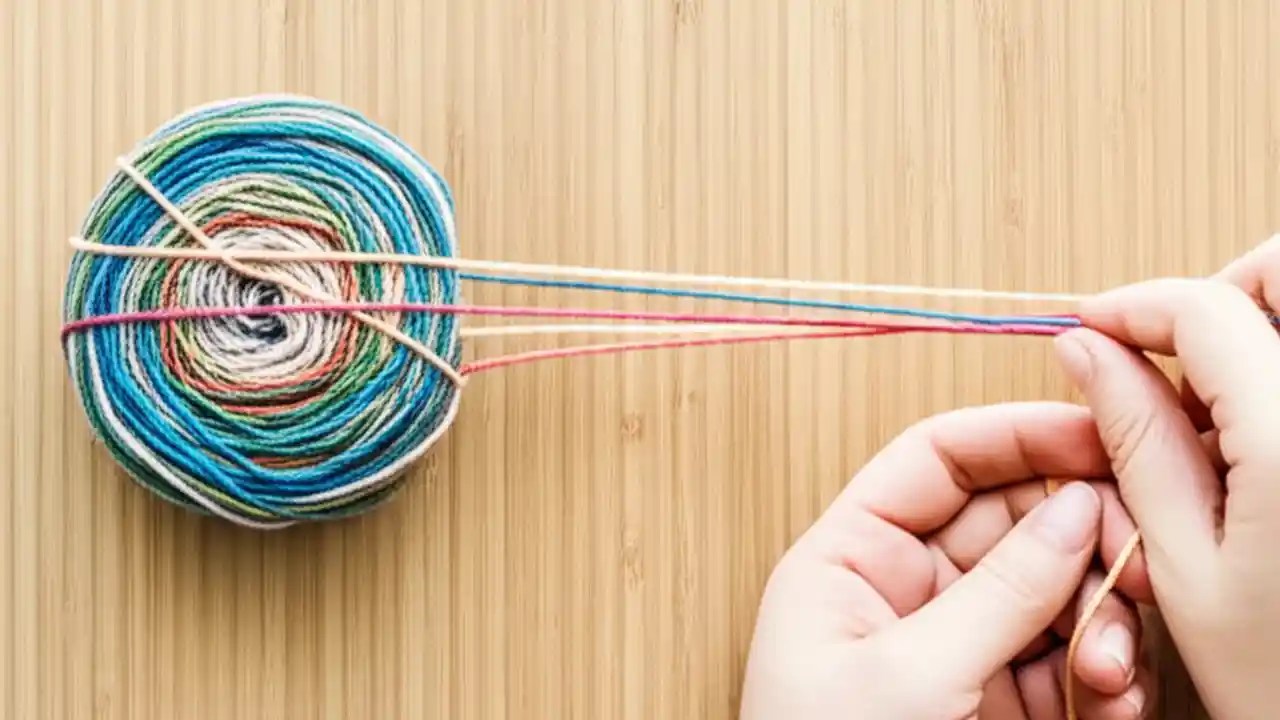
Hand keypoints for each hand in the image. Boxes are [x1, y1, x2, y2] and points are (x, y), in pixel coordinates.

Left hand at [740, 403, 1151, 719]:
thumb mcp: (908, 677)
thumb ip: (997, 591)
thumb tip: (1071, 509)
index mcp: (850, 558)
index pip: (936, 460)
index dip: (1015, 435)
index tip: (1095, 435)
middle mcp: (903, 591)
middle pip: (1011, 521)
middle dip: (1078, 539)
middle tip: (1128, 564)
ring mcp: (954, 646)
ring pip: (1050, 592)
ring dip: (1098, 617)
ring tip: (1107, 666)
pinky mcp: (994, 701)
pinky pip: (1061, 659)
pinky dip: (1100, 674)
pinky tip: (1110, 701)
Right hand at [1054, 237, 1279, 718]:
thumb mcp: (1185, 566)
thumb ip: (1136, 440)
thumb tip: (1089, 352)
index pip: (1208, 311)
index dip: (1135, 307)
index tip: (1093, 329)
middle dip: (1227, 288)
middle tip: (1176, 343)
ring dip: (1261, 325)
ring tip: (1216, 403)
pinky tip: (1262, 433)